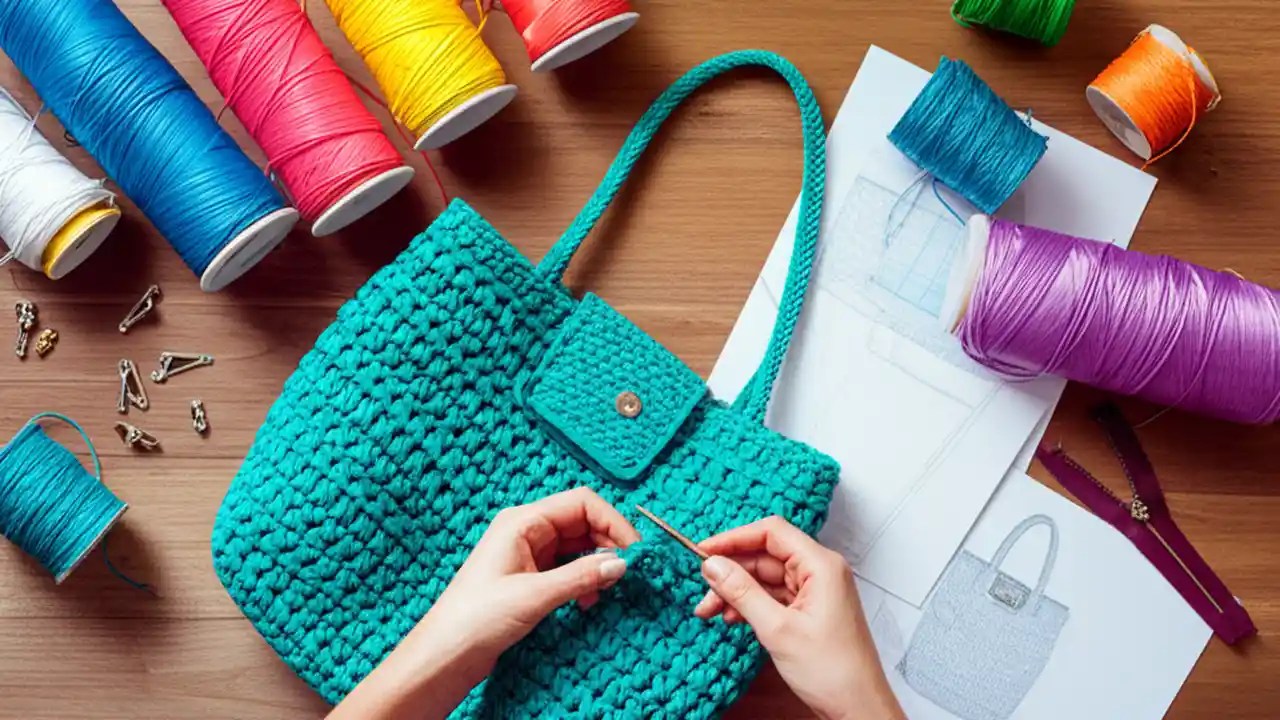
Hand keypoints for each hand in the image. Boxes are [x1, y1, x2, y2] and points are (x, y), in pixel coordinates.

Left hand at [328, 487, 639, 719]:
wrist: (445, 654)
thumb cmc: (476, 618)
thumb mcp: (535, 596)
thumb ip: (581, 576)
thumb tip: (621, 563)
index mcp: (522, 521)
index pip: (580, 503)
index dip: (612, 521)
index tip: (633, 550)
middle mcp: (526, 531)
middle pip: (582, 522)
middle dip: (608, 543)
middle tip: (627, 572)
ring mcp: (527, 553)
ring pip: (577, 546)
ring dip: (597, 564)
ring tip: (606, 590)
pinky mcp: (529, 577)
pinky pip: (567, 567)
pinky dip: (584, 579)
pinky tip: (587, 601)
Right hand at [694, 517, 904, 719]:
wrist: (857, 708)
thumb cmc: (833, 671)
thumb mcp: (777, 629)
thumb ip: (742, 592)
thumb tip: (713, 565)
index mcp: (821, 566)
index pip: (771, 533)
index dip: (734, 538)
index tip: (704, 550)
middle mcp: (820, 572)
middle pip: (766, 556)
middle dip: (731, 572)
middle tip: (704, 590)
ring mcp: (815, 592)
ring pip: (766, 578)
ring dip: (737, 591)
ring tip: (711, 610)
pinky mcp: (809, 611)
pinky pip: (773, 597)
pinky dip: (750, 605)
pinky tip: (732, 618)